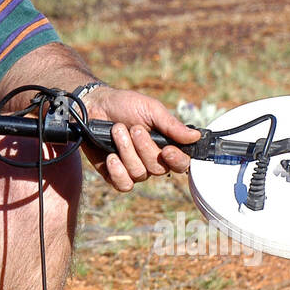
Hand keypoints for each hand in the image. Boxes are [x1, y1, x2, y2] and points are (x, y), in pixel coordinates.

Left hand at [80, 86, 200, 191]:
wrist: (94, 106)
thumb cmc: (124, 105)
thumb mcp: (150, 109)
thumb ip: (171, 125)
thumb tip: (195, 136)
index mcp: (164, 145)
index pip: (180, 164)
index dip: (177, 160)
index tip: (167, 150)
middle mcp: (151, 160)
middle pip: (159, 169)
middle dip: (144, 148)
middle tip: (134, 128)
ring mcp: (132, 168)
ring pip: (140, 174)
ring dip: (127, 151)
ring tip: (117, 131)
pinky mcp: (114, 174)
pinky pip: (123, 184)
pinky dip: (117, 171)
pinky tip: (111, 156)